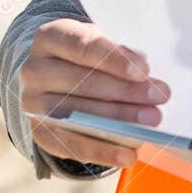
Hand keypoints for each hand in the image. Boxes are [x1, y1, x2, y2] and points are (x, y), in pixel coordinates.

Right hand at [20, 19, 169, 167]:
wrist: (53, 77)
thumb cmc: (86, 57)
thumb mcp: (99, 44)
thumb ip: (119, 54)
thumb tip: (141, 68)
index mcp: (50, 38)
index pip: (82, 46)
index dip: (114, 60)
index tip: (144, 71)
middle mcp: (35, 70)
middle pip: (82, 82)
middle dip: (125, 92)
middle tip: (159, 97)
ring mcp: (33, 103)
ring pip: (78, 114)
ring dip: (118, 121)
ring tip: (149, 123)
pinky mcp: (39, 131)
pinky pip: (71, 145)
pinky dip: (102, 151)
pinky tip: (127, 154)